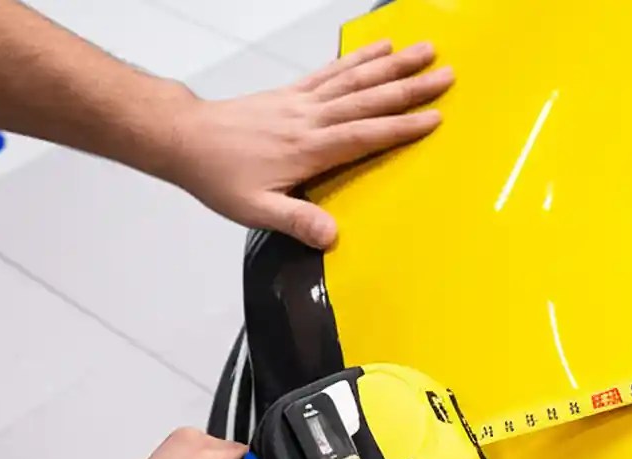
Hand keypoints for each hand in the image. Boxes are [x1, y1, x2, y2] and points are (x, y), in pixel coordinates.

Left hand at [163, 40, 453, 247]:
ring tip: (425, 50)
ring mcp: (302, 101)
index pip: (363, 135)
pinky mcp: (293, 91)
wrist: (185, 139)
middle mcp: (310, 119)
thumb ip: (296, 222)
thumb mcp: (255, 211)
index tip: (435, 117)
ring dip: (393, 64)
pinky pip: (332, 70)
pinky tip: (380, 48)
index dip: (400, 127)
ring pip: (355, 78)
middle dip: (410, 87)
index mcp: (307, 149)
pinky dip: (359, 57)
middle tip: (446, 75)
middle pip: (368, 100)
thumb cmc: (219, 176)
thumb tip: (332, 237)